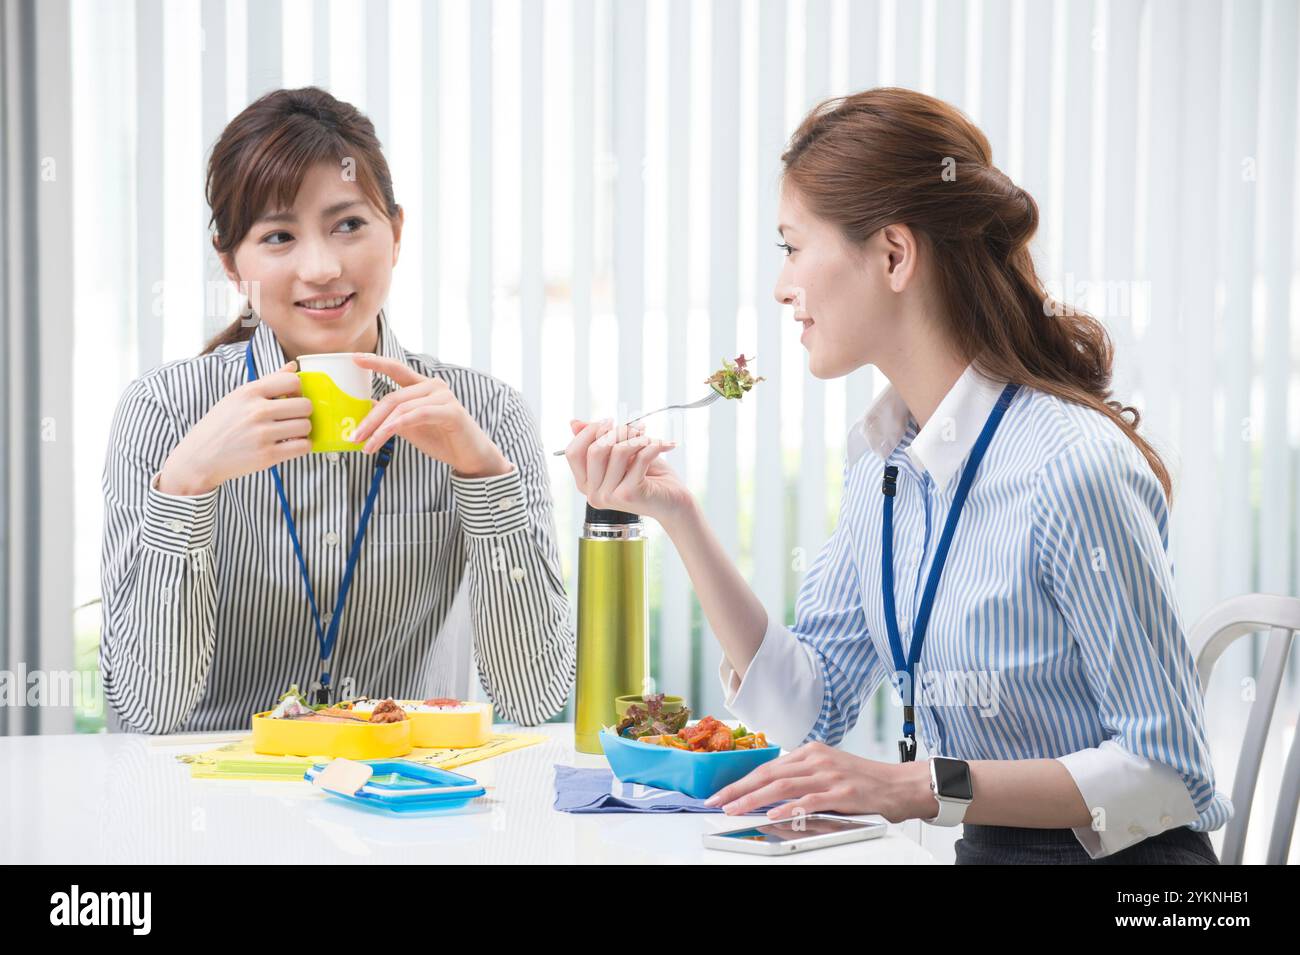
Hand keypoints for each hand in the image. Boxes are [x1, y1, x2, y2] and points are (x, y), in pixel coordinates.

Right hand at [158, 362, 311, 494]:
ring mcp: (262, 434)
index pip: (292, 381)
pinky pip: (302, 447)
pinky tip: (290, 445)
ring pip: (306, 426)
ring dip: (303, 431)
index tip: (291, 398)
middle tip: (293, 418)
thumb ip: (268, 381)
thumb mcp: (237, 398)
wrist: (199, 458)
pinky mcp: (267, 456)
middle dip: (303, 412)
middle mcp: (257, 411)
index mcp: (249, 392)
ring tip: (290, 433)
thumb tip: (292, 366)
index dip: (297, 390)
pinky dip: (301, 446)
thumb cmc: (219, 426)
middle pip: (305, 405)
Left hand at [348, 354, 511, 477]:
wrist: (470, 458)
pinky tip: (383, 437)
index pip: (396, 369)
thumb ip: (392, 415)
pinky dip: (396, 426)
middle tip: (354, 435)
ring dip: (380, 428)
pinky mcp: (451, 411)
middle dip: (371, 417)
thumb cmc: (442, 440)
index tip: (354, 358)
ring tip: (367, 445)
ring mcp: (444, 397)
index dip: (376, 362)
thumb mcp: (410, 427)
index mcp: (424, 386)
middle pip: (394, 396)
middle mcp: (434, 386)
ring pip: (402, 408)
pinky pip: (417, 416)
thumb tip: (368, 406)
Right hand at [565, 418, 688, 525]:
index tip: (610, 421)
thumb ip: (598, 440)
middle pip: (594, 450)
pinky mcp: (629, 495)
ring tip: (650, 438)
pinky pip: (640, 458)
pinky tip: (666, 445)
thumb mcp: (621, 454)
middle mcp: (593, 494)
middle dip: (617, 432)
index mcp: (586, 483)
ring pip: (618, 452)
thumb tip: (573, 422)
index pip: (573, 453)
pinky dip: (655, 446)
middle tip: (637, 428)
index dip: (589, 432)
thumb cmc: (648, 476)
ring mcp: (609, 496)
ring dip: (638, 438)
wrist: (674, 501)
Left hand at [703, 740, 933, 823]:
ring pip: (783, 786)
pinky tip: (774, 815)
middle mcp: (817, 760)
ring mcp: (830, 775)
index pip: (768, 766)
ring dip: (754, 799)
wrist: (901, 785)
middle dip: (738, 789)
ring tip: (734, 809)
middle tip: (716, 801)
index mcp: (810, 753)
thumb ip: (801, 778)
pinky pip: (810, 801)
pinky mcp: (843, 793)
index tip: (722, 793)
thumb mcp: (828, 771)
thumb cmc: (864, 781)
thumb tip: (769, 794)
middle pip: (769, 774)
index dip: (741, 780)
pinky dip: (790, 808)